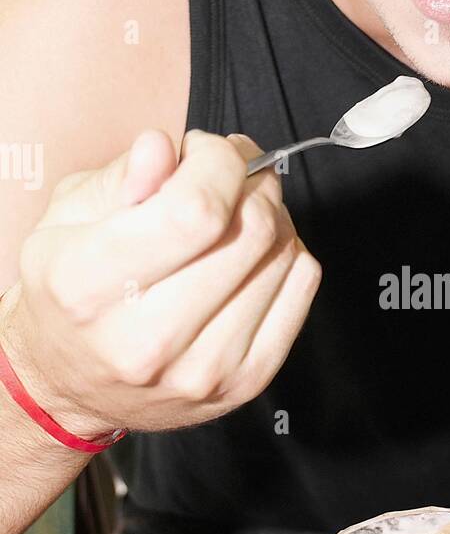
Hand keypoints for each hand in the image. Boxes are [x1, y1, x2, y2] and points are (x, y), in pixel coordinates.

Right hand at [0, 128, 320, 438]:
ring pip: (283, 254)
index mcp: (90, 286)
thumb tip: (165, 149)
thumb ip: (118, 177)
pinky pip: (301, 287)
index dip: (218, 162)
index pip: (197, 209)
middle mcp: (148, 338)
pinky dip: (287, 252)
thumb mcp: (65, 219)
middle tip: (227, 173)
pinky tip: (252, 251)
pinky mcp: (245, 384)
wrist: (68, 385)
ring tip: (235, 212)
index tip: (206, 152)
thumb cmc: (69, 292)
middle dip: (249, 180)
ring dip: (270, 213)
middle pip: (251, 230)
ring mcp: (203, 368)